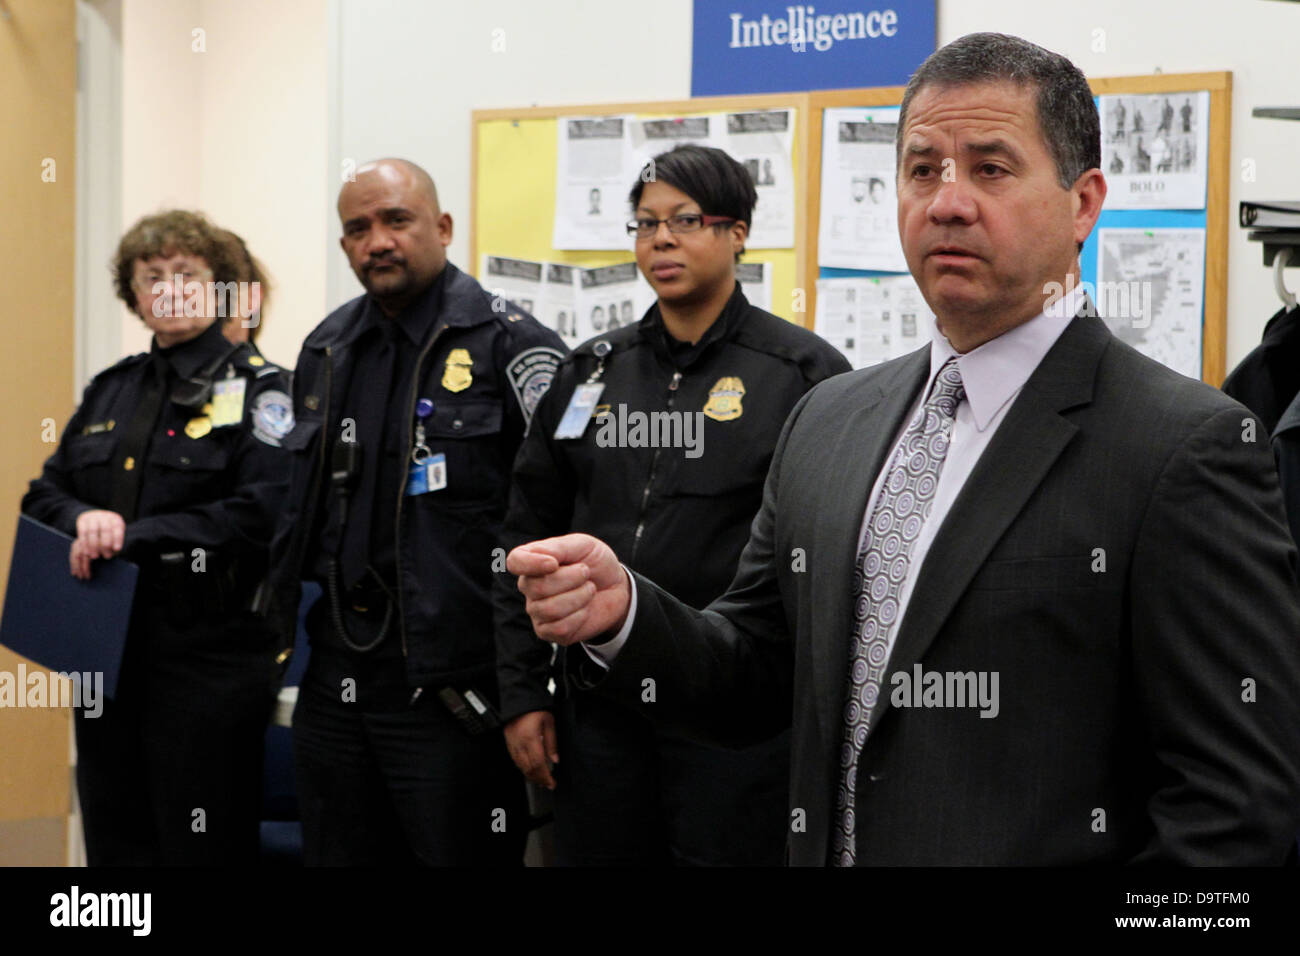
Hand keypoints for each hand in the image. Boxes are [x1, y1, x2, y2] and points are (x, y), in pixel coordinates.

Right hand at [70, 509, 125, 579]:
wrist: (95, 522)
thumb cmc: (109, 534)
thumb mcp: (115, 536)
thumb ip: (115, 543)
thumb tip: (114, 551)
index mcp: (116, 519)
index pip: (118, 528)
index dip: (118, 538)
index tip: (117, 549)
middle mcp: (105, 516)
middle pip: (105, 529)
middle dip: (105, 544)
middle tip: (106, 556)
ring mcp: (93, 516)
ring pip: (92, 531)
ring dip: (93, 545)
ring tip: (95, 557)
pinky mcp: (82, 519)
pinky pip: (82, 532)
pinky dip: (84, 543)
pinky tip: (86, 552)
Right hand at [504, 710, 557, 789]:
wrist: (519, 701)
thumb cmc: (535, 709)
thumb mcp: (549, 722)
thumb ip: (552, 742)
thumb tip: (555, 760)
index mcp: (530, 738)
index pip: (538, 764)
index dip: (545, 776)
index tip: (552, 783)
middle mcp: (520, 744)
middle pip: (529, 768)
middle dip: (539, 779)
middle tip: (547, 785)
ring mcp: (512, 744)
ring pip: (521, 767)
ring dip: (531, 776)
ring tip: (540, 781)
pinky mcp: (508, 743)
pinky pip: (515, 761)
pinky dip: (523, 769)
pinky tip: (529, 771)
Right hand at [508, 534, 628, 644]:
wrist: (615, 588)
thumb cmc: (595, 563)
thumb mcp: (582, 545)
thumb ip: (558, 548)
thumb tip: (544, 560)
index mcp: (532, 560)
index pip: (515, 561)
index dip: (531, 564)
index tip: (554, 563)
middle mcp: (529, 586)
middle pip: (536, 587)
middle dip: (570, 578)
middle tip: (586, 572)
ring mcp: (537, 611)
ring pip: (549, 609)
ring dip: (579, 597)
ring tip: (589, 589)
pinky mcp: (548, 632)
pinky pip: (559, 628)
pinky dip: (580, 616)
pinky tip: (585, 609)